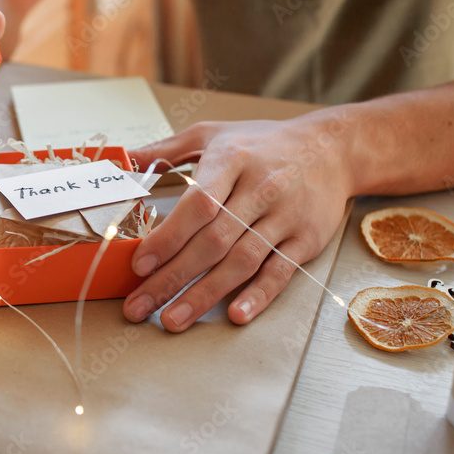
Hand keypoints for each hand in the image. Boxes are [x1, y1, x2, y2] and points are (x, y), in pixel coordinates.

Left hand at [123, 112, 353, 330]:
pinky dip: (258, 295)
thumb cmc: (262, 143)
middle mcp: (261, 189)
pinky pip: (280, 271)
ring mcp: (286, 216)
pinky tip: (235, 316)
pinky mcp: (307, 239)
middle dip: (173, 278)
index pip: (199, 204)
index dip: (169, 237)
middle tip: (140, 307)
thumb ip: (165, 149)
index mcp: (232, 160)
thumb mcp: (213, 133)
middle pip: (214, 241)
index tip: (140, 264)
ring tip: (174, 321)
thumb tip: (121, 163)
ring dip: (205, 295)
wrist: (333, 149)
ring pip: (242, 261)